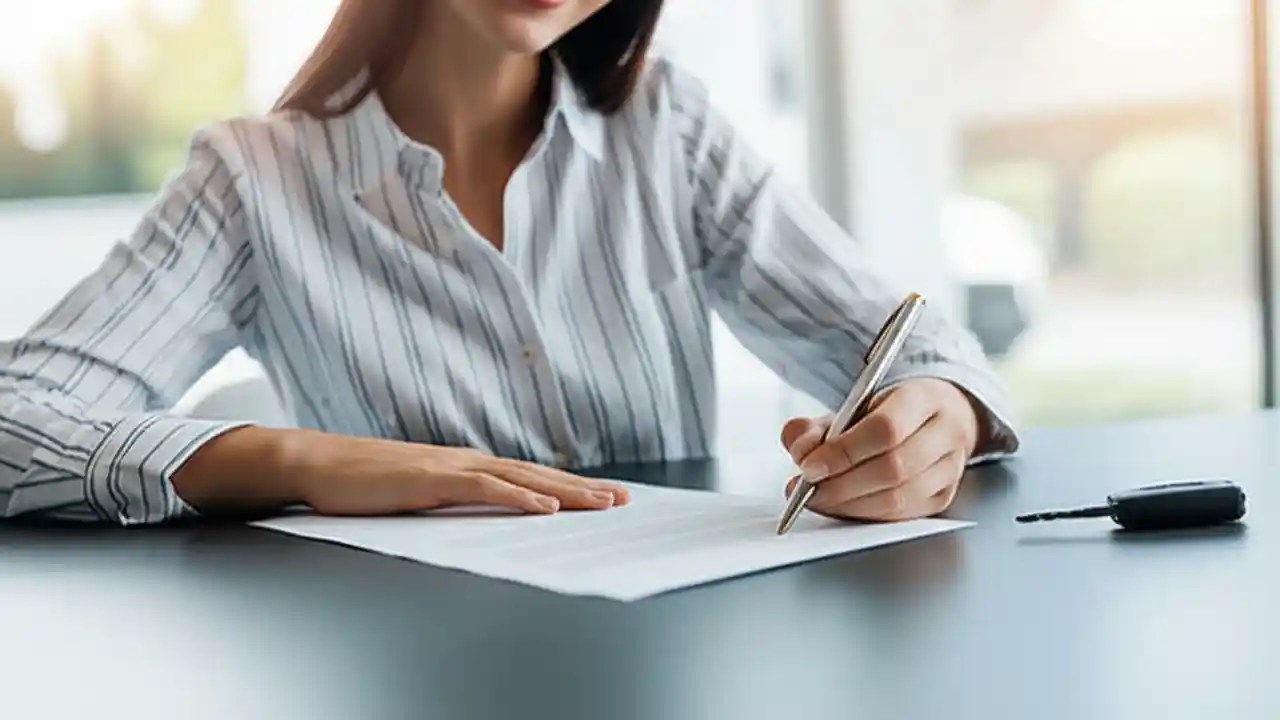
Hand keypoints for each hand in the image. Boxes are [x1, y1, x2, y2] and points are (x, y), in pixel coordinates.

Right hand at [176, 427, 628, 516]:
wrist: (316, 463)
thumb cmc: (362, 481)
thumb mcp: (417, 492)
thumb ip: (451, 498)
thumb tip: (484, 514)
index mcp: (465, 464)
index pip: (527, 475)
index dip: (567, 486)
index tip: (602, 497)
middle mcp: (466, 459)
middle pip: (536, 473)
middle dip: (583, 489)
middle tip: (622, 502)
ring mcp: (451, 466)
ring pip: (522, 478)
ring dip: (566, 492)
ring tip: (602, 504)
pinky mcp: (432, 479)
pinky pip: (485, 489)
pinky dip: (519, 497)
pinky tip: (545, 508)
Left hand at [779, 378, 979, 521]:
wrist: (940, 417)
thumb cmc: (893, 411)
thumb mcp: (854, 404)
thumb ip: (818, 425)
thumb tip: (799, 449)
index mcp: (924, 397)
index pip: (886, 429)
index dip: (844, 452)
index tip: (809, 467)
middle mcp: (946, 432)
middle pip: (893, 468)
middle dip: (841, 485)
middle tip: (807, 489)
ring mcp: (951, 468)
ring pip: (899, 498)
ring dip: (849, 505)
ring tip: (818, 499)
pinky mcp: (944, 497)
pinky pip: (901, 516)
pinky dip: (864, 515)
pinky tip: (841, 508)